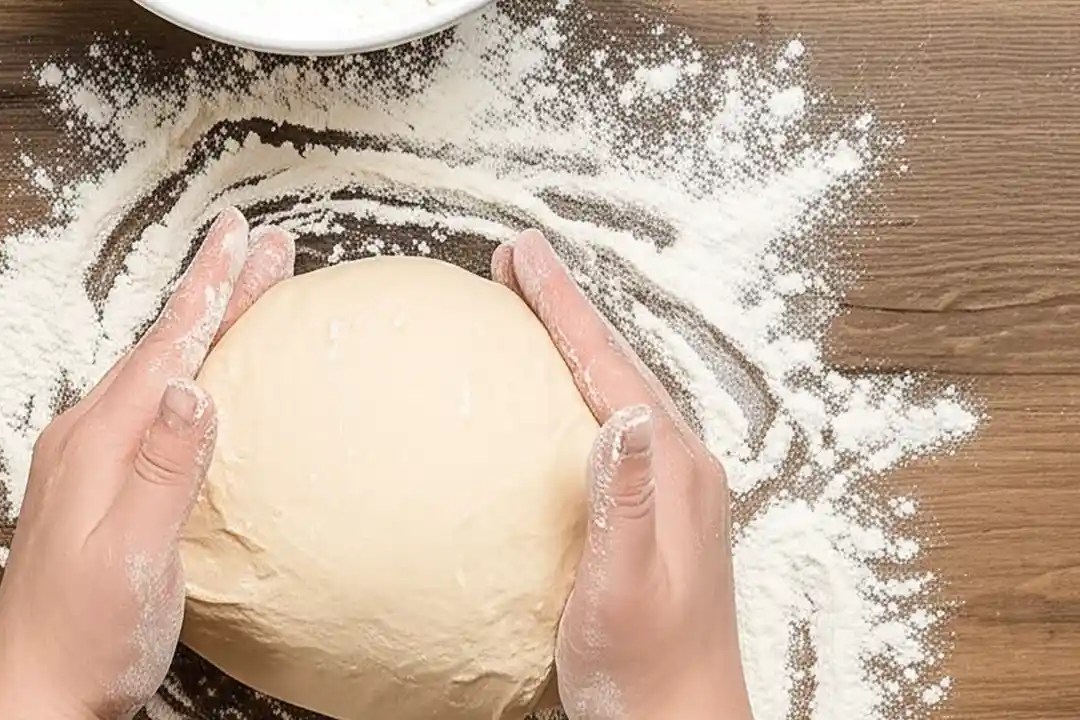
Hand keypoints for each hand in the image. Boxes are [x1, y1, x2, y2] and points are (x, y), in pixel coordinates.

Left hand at [0, 208, 295, 719]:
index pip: (167, 349)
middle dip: (213, 291)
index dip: (210, 289)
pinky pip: (144, 406)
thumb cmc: (88, 638)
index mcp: (98, 444)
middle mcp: (87, 439)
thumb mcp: (133, 557)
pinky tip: (194, 377)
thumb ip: (163, 471)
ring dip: (198, 325)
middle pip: (162, 347)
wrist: (37, 698)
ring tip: (236, 291)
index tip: (243, 236)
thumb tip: (191, 387)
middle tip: (259, 243)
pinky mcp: (94, 485)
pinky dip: (180, 370)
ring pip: (153, 372)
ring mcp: (86, 462)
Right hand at [492, 232, 752, 719]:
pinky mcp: (659, 512)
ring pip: (619, 387)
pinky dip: (585, 387)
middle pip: (617, 363)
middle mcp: (681, 467)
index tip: (525, 255)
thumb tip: (621, 409)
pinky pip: (618, 425)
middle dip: (568, 307)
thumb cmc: (647, 669)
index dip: (564, 306)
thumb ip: (626, 501)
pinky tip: (559, 397)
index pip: (609, 367)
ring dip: (578, 341)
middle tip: (520, 261)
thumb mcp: (624, 587)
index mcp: (672, 471)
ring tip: (536, 308)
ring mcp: (674, 488)